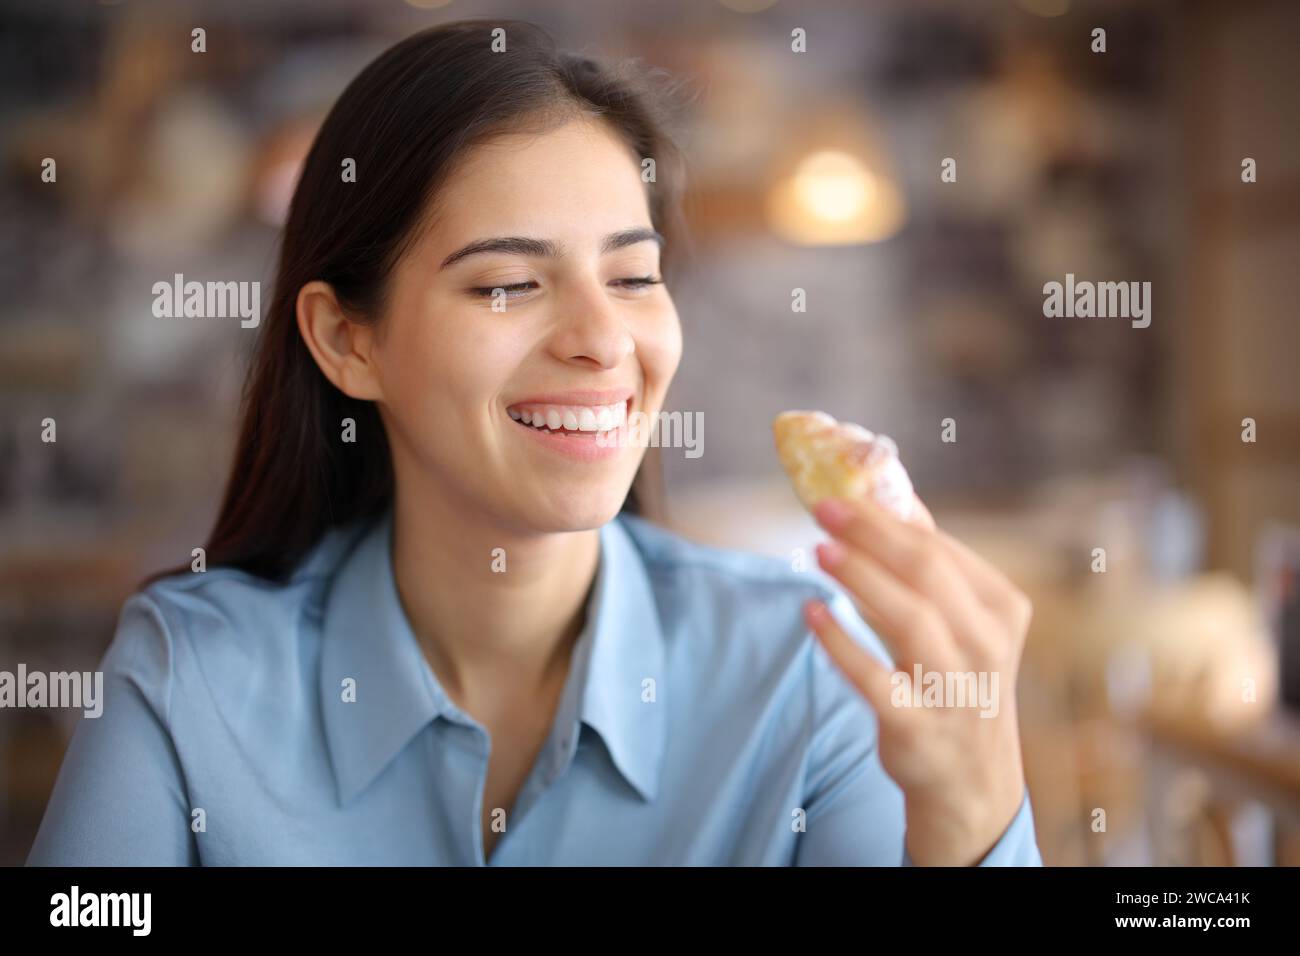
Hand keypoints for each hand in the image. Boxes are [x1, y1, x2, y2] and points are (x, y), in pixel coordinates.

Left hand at [802, 494, 1030, 864]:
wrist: (971, 781)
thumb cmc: (957, 681)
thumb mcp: (963, 621)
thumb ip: (932, 561)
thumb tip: (894, 494)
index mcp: (1001, 608)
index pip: (940, 548)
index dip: (886, 517)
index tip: (841, 494)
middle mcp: (987, 646)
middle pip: (926, 574)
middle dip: (871, 535)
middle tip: (823, 510)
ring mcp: (956, 689)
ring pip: (909, 620)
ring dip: (860, 579)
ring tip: (818, 551)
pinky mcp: (918, 727)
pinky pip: (875, 679)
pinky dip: (840, 643)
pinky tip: (811, 613)